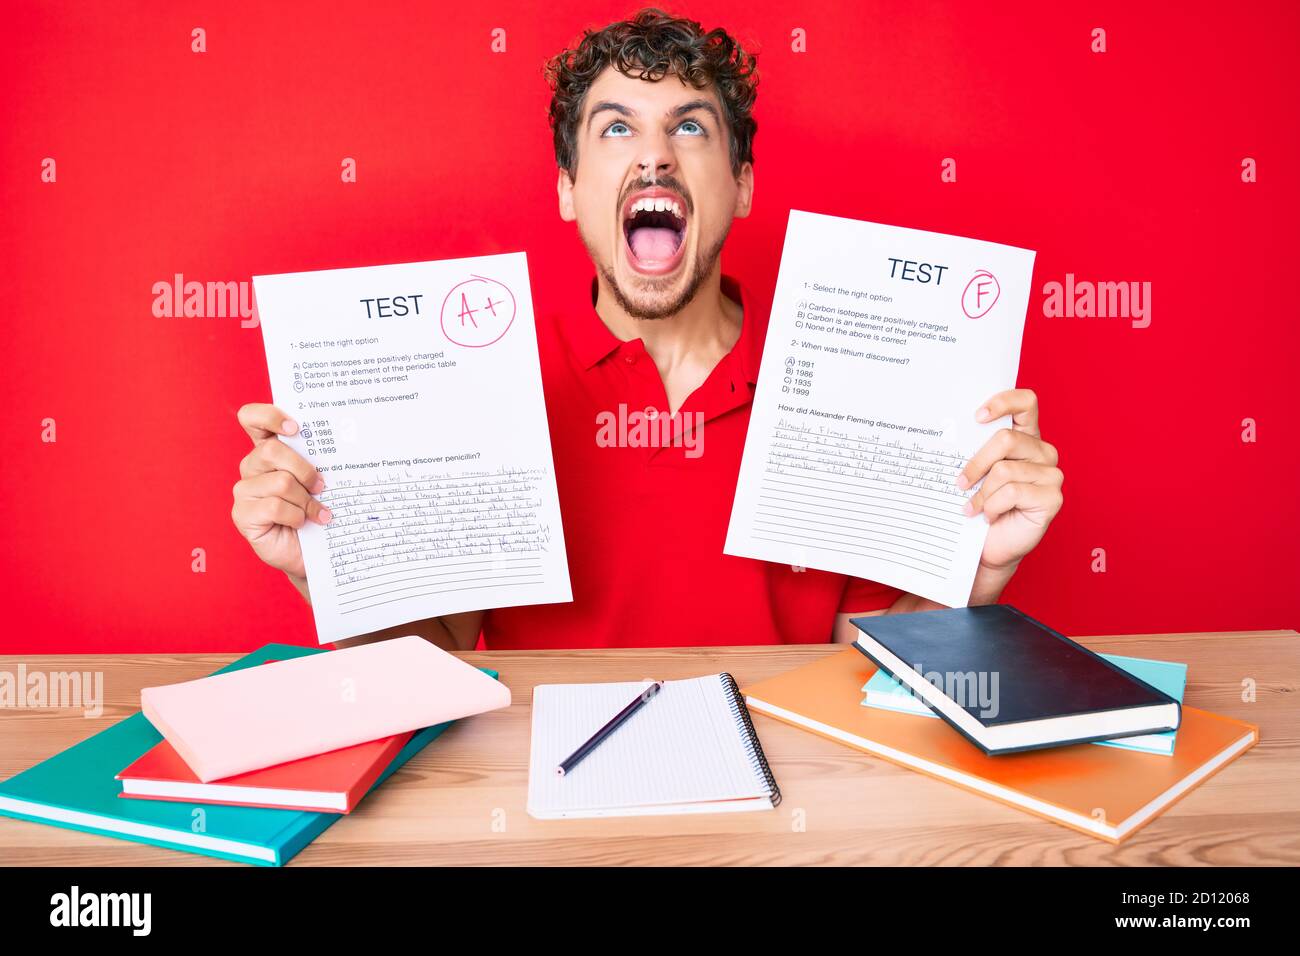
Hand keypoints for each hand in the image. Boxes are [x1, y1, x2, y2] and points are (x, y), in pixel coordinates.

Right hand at [230, 403, 329, 580]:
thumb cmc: (317, 511)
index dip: (270, 416)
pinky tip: (302, 523)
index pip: (253, 419)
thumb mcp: (320, 481)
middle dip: (305, 469)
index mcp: (269, 450)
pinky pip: (274, 506)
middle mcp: (252, 466)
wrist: (314, 551)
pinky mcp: (242, 514)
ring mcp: (244, 490)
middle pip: (272, 451)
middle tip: (321, 486)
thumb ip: (318, 460)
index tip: (295, 428)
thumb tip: (339, 442)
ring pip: (280, 482)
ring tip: (317, 511)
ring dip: (306, 499)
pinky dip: (296, 515)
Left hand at [955, 389, 1062, 588]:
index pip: (1025, 403)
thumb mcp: (976, 474)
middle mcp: (1042, 452)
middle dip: (976, 463)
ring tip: (972, 507)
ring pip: (1004, 470)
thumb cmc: (980, 506)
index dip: (1003, 402)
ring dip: (982, 493)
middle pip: (1006, 439)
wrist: (989, 546)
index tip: (977, 417)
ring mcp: (1051, 474)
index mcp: (1025, 437)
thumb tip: (948, 433)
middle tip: (960, 483)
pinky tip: (989, 516)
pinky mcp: (1052, 498)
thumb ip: (974, 451)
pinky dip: (992, 506)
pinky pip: (1012, 492)